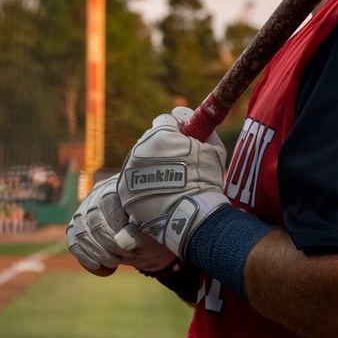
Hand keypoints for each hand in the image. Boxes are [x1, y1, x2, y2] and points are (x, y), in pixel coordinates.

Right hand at [68, 177, 176, 276]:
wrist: (143, 239)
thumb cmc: (150, 233)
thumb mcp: (152, 235)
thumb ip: (139, 237)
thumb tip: (121, 242)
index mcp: (119, 187)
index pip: (108, 201)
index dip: (116, 224)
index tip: (128, 244)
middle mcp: (99, 193)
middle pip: (92, 217)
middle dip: (106, 242)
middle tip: (121, 256)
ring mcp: (85, 208)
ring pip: (81, 229)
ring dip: (96, 251)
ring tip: (113, 262)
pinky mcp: (77, 223)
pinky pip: (73, 238)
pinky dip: (83, 254)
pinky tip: (96, 266)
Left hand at [118, 107, 226, 239]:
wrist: (192, 216)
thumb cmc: (206, 181)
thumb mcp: (213, 149)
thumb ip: (204, 130)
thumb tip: (197, 121)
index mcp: (161, 135)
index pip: (165, 121)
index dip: (176, 129)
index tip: (185, 139)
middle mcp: (139, 150)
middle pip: (150, 140)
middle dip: (163, 147)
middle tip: (179, 163)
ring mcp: (129, 171)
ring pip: (140, 160)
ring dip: (153, 165)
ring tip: (170, 181)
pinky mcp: (125, 191)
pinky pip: (134, 180)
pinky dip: (145, 184)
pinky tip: (160, 192)